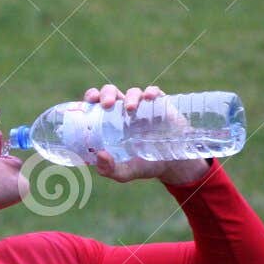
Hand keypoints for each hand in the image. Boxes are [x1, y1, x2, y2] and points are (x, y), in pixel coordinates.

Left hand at [83, 82, 208, 184]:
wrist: (172, 165)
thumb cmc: (144, 166)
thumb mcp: (124, 172)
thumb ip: (109, 169)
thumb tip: (100, 155)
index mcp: (110, 122)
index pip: (96, 103)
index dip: (92, 97)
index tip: (90, 100)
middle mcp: (124, 111)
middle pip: (112, 92)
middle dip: (107, 94)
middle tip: (107, 105)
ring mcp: (143, 107)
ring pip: (133, 92)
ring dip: (130, 96)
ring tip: (130, 109)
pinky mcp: (161, 105)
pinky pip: (155, 92)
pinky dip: (151, 92)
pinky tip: (149, 98)